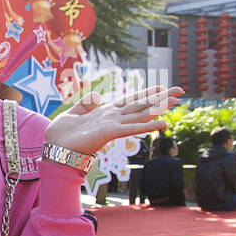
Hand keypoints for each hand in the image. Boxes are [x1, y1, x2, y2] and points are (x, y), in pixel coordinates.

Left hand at [44, 86, 183, 156]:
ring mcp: (114, 125)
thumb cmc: (60, 135)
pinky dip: (149, 126)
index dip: (147, 93)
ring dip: (160, 106)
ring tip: (178, 100)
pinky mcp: (111, 132)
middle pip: (142, 105)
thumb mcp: (72, 113)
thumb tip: (95, 95)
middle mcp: (114, 118)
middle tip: (181, 91)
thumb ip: (85, 104)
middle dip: (161, 97)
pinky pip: (133, 128)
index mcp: (106, 113)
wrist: (53, 149)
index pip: (131, 100)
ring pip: (142, 113)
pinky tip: (164, 124)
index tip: (162, 86)